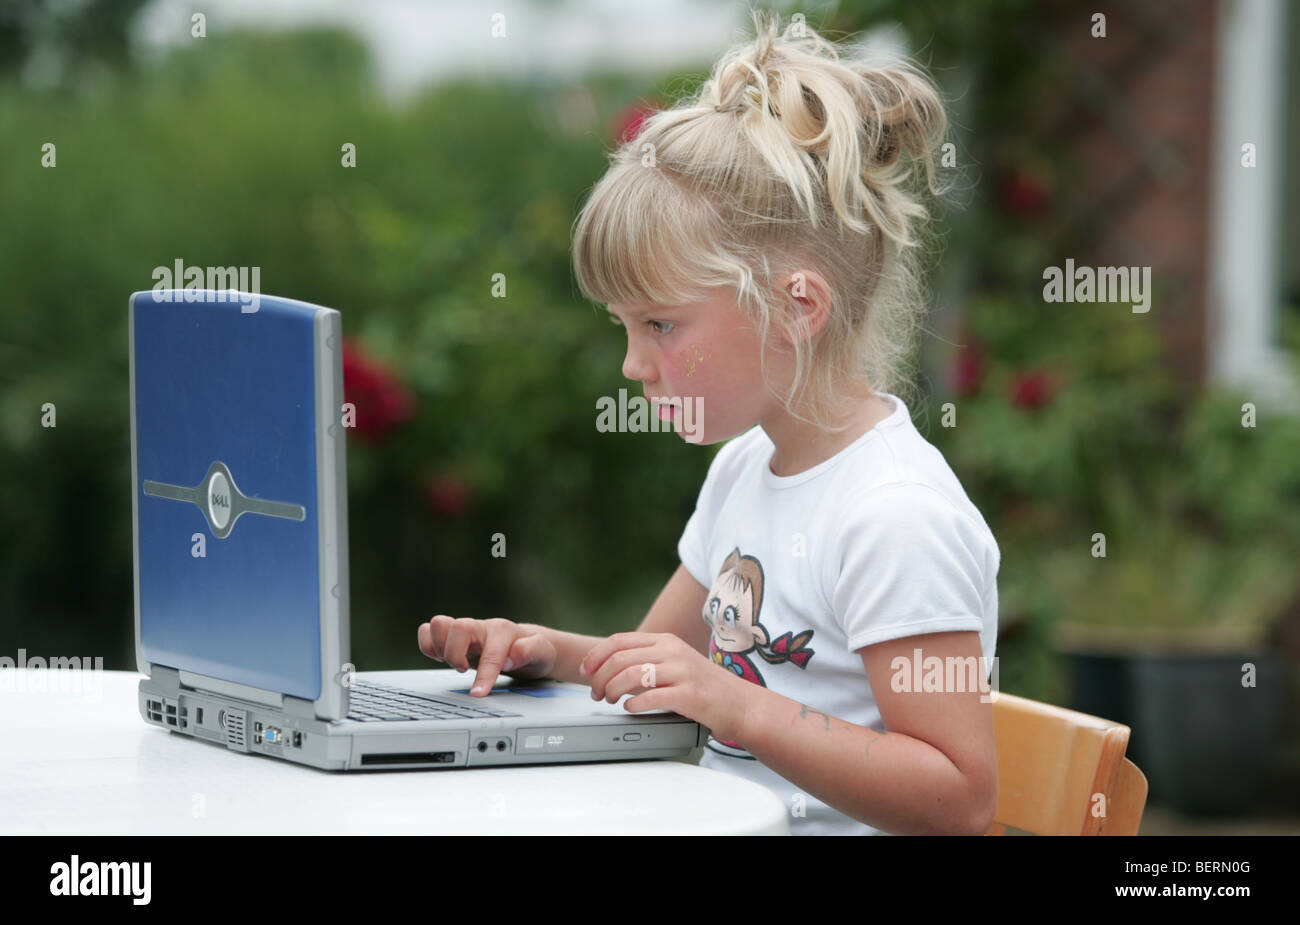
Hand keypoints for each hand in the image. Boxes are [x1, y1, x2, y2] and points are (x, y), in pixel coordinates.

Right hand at [417, 616, 556, 695]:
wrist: (528, 646)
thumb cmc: (534, 650)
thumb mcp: (543, 652)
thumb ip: (530, 650)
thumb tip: (511, 656)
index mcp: (503, 631)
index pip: (489, 651)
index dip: (484, 674)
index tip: (479, 693)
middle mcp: (481, 627)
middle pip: (456, 626)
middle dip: (455, 654)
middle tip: (464, 669)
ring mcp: (465, 631)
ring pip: (438, 624)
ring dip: (440, 648)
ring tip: (455, 663)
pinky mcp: (452, 638)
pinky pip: (428, 631)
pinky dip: (428, 645)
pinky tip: (441, 658)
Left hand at [580, 632, 750, 742]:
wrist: (740, 704)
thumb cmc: (704, 687)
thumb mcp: (675, 662)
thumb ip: (648, 659)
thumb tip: (609, 667)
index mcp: (666, 640)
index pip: (619, 640)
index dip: (596, 656)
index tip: (586, 671)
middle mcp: (673, 651)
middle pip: (620, 658)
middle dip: (599, 678)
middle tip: (596, 693)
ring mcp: (682, 672)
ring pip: (631, 675)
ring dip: (612, 690)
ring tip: (610, 701)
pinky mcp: (689, 695)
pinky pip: (651, 697)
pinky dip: (634, 704)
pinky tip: (631, 709)